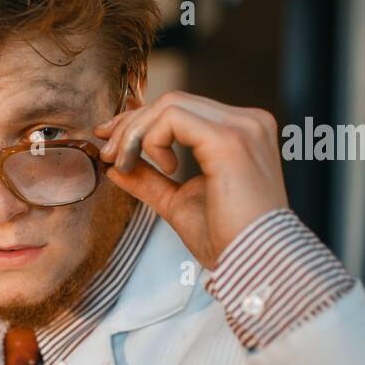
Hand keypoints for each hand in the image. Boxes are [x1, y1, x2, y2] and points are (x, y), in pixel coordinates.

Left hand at [94, 91, 287, 269]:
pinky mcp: (229, 139)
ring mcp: (242, 126)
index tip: (109, 142)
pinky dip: (150, 139)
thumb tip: (115, 168)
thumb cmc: (227, 240)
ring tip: (127, 165)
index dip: (139, 120)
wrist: (255, 264)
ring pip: (170, 105)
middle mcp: (247, 122)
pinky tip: (163, 168)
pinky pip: (172, 118)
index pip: (182, 109)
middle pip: (173, 101)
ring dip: (135, 133)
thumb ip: (150, 180)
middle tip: (109, 155)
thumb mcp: (178, 202)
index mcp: (241, 133)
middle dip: (130, 125)